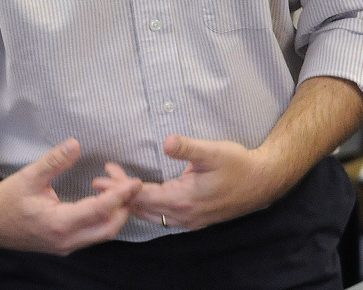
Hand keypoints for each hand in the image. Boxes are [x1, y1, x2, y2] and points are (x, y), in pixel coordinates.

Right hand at [0, 139, 141, 254]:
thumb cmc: (6, 200)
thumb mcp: (29, 176)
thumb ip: (54, 161)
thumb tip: (76, 144)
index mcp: (58, 224)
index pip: (100, 210)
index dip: (121, 195)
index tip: (136, 181)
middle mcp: (66, 240)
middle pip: (109, 228)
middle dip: (125, 207)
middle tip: (132, 184)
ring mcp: (65, 246)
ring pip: (102, 233)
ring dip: (116, 213)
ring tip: (120, 188)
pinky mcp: (64, 245)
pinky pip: (92, 234)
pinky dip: (104, 218)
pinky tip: (105, 199)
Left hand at [113, 135, 284, 230]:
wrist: (263, 182)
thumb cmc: (239, 165)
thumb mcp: (213, 151)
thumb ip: (188, 148)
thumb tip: (167, 141)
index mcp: (184, 200)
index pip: (143, 196)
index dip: (121, 187)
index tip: (104, 176)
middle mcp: (184, 216)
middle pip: (142, 208)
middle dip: (120, 194)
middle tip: (99, 181)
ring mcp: (189, 220)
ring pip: (152, 214)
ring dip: (132, 200)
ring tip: (115, 186)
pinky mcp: (195, 218)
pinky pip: (162, 216)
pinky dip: (147, 206)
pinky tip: (142, 196)